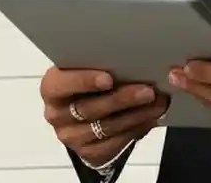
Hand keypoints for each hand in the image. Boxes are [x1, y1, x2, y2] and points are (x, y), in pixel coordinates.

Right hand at [40, 67, 170, 168]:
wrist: (89, 112)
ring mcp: (71, 136)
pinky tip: (151, 118)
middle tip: (147, 90)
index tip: (109, 78)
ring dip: (136, 115)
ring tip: (158, 103)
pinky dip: (136, 129)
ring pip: (106, 127)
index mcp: (52, 87)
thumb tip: (136, 59)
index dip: (83, 81)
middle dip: (121, 99)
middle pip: (88, 109)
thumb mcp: (90, 69)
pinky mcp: (88, 153)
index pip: (60, 84)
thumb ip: (104, 64)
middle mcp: (56, 114)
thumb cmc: (90, 82)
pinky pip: (115, 144)